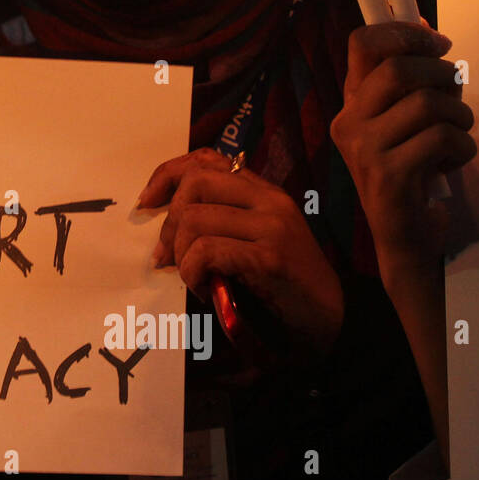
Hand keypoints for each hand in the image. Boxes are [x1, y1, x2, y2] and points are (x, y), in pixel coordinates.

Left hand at [139, 148, 343, 350]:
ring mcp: (272, 226)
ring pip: (194, 220)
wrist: (331, 320)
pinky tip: (205, 289)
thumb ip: (221, 221)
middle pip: (194, 184)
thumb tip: (165, 223)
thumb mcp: (252, 241)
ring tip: (195, 278)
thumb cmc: (283, 285)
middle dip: (169, 223)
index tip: (146, 203)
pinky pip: (207, 252)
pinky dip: (193, 273)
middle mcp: (269, 200)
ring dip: (181, 256)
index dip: (167, 174)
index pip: (206, 159)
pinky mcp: (270, 257)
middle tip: (167, 257)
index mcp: (263, 191)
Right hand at [330, 21, 474, 285]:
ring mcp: (363, 149)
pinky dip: (462, 149)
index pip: (362, 43)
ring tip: (455, 137)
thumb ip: (411, 80)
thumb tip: (429, 32)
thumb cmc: (412, 170)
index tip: (436, 44)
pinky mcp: (388, 175)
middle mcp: (348, 122)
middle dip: (442, 76)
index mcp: (351, 104)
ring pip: (427, 104)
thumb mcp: (404, 120)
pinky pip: (442, 138)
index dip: (403, 32)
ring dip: (460, 117)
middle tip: (455, 95)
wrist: (403, 234)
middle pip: (398, 69)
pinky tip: (449, 164)